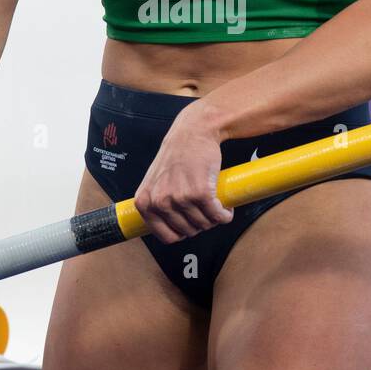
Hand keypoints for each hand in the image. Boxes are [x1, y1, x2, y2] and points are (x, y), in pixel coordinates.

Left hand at [133, 104, 233, 243]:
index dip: (182, 233)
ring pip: (204, 224)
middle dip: (201, 224)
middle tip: (205, 210)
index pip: (166, 237)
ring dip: (214, 219)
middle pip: (188, 231)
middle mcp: (159, 202)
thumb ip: (155, 205)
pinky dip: (225, 215)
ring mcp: (179, 198)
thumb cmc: (176, 156)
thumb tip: (168, 231)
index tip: (191, 225)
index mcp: (144, 203)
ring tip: (215, 206)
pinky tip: (226, 208)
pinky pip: (217, 215)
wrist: (193, 132)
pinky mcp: (200, 192)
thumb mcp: (154, 182)